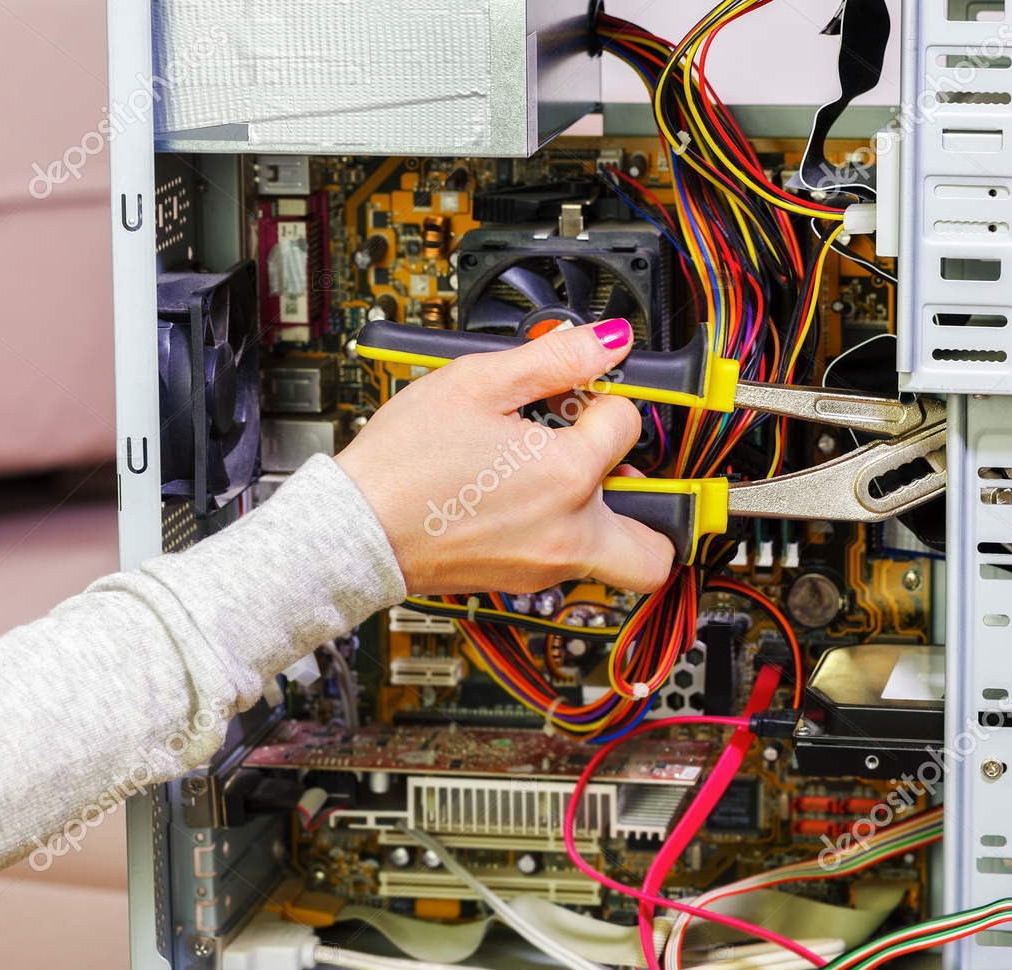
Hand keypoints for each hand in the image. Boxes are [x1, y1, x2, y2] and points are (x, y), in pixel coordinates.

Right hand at [335, 319, 674, 594]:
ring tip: (553, 478)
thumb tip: (607, 341)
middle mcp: (568, 534)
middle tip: (622, 472)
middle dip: (656, 510)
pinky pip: (565, 564)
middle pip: (657, 548)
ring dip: (603, 517)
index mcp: (567, 478)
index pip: (628, 426)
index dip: (604, 400)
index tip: (579, 397)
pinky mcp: (517, 584)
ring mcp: (545, 569)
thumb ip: (554, 359)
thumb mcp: (475, 383)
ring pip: (613, 559)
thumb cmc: (404, 463)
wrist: (354, 529)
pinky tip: (515, 499)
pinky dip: (558, 533)